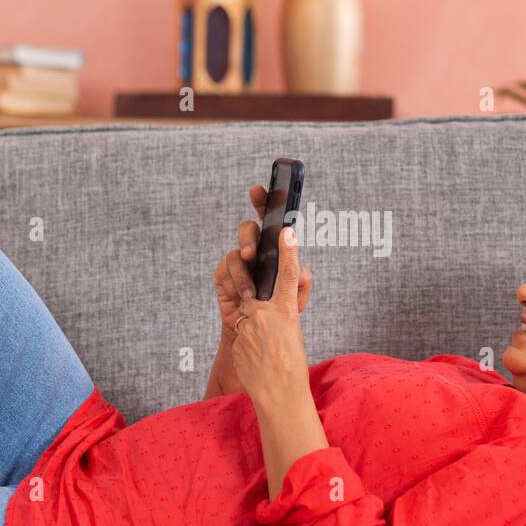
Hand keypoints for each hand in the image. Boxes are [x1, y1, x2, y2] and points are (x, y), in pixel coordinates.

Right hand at [213, 184, 311, 343]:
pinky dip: (235, 284)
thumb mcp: (296, 298)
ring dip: (243, 272)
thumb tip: (295, 252)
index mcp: (277, 249)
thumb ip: (301, 278)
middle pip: (249, 229)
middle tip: (252, 254)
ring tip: (250, 291)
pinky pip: (226, 270)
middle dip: (248, 236)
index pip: (272, 219)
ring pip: (237, 251)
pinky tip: (242, 297)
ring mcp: (239, 262)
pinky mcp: (224, 275)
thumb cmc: (279, 312)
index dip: (265, 201)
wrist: (256, 336)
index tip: (257, 189)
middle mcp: (257, 251)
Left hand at [231, 225, 310, 404]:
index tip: (286, 231)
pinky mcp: (237, 339)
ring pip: (245, 313)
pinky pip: (241, 332)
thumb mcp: (295, 334)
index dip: (289, 251)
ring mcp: (248, 327)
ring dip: (251, 322)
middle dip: (244, 279)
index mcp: (287, 312)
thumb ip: (285, 310)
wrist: (278, 397)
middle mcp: (267, 315)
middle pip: (251, 288)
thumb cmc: (293, 368)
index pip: (290, 275)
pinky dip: (248, 342)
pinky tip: (256, 358)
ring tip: (264, 345)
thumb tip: (275, 300)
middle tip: (245, 277)